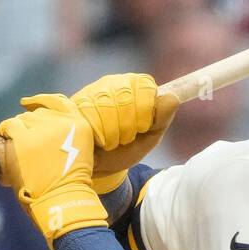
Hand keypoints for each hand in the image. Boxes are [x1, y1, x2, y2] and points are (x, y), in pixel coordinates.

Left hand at [0, 94, 105, 249]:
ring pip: (21, 120)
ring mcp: (41, 129)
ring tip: (12, 143)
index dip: (40, 100)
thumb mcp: (79, 153)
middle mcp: (61, 122)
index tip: (27, 104)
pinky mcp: (23, 139)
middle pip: (37, 114)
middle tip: (25, 140)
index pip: (58, 101)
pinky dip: (3, 133)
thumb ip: (67, 138)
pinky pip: (8, 127)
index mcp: (79, 124)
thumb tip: (45, 131)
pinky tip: (1, 140)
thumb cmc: (71, 183)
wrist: (62, 198)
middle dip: (29, 125)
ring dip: (16, 130)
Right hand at [67, 73, 179, 192]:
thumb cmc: (123, 149)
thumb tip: (173, 98)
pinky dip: (99, 136)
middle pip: (129, 97)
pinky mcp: (75, 104)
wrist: (95, 166)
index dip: (147, 110)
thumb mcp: (148, 138)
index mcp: (135, 86)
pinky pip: (92, 116)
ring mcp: (92, 91)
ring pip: (110, 108)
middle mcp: (113, 83)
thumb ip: (162, 119)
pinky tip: (96, 140)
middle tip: (124, 137)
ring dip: (114, 133)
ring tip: (110, 140)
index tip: (142, 127)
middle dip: (130, 125)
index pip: (146, 86)